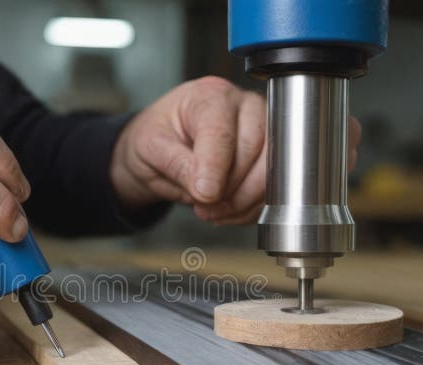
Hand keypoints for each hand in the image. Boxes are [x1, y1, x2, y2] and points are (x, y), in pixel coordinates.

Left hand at [111, 76, 361, 224]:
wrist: (164, 147)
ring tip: (210, 210)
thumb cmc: (159, 137)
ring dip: (240, 203)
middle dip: (228, 190)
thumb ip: (177, 165)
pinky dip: (248, 210)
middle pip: (254, 153)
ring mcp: (264, 131)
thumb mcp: (150, 148)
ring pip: (270, 173)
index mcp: (211, 96)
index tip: (204, 194)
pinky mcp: (271, 157)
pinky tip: (225, 210)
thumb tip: (206, 188)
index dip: (215, 169)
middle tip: (202, 204)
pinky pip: (271, 191)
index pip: (223, 133)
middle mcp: (245, 107)